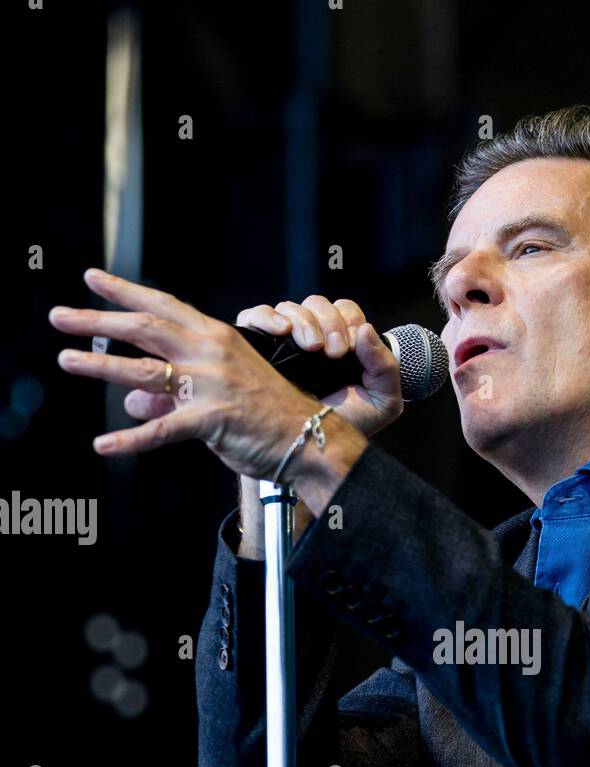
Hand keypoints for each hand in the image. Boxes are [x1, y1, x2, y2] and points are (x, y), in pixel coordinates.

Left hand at [48, 268, 371, 481]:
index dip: (124, 291)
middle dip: (97, 321)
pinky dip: (130, 440)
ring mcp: (211, 385)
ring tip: (66, 361)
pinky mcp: (213, 419)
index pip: (163, 307)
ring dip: (100, 366)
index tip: (92, 278)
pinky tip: (103, 445)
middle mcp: (211, 353)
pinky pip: (162, 430)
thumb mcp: (216, 395)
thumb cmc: (266, 416)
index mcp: (216, 337)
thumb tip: (129, 401)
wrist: (310, 438)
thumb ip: (170, 394)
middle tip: (60, 317)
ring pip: (144, 372)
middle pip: (144, 329)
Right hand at [235, 295, 403, 439]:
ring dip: (303, 321)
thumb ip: (386, 366)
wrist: (316, 449)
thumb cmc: (348, 427)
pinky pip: (254, 316)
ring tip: (311, 347)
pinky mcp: (257, 348)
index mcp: (342, 342)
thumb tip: (365, 330)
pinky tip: (282, 331)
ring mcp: (284, 342)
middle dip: (329, 322)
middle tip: (334, 353)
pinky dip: (267, 317)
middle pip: (317, 303)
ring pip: (289, 307)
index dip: (348, 320)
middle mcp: (312, 338)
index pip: (344, 309)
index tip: (349, 350)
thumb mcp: (383, 400)